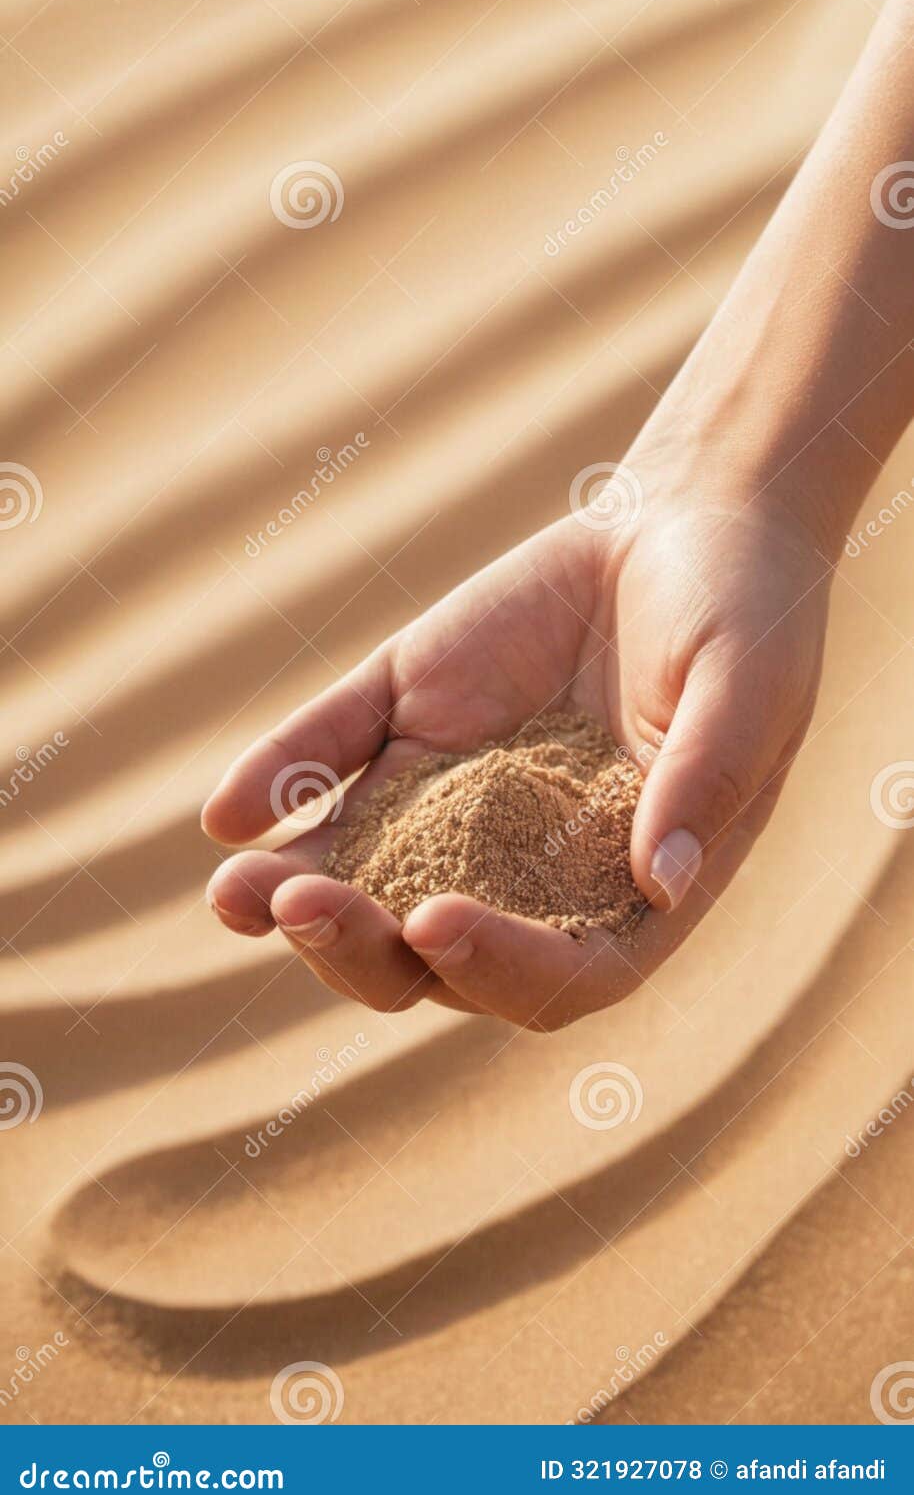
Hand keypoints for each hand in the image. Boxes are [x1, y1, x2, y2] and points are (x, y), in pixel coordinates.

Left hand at [202, 447, 829, 1031]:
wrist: (687, 523)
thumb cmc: (745, 618)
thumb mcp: (747, 690)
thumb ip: (706, 778)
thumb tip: (663, 878)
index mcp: (619, 890)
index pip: (554, 971)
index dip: (495, 967)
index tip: (435, 923)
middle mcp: (525, 867)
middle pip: (430, 951)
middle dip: (360, 947)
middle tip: (304, 908)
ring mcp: (452, 797)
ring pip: (361, 874)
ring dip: (295, 898)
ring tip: (234, 894)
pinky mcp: (406, 717)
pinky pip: (332, 757)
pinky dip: (282, 780)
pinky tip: (230, 808)